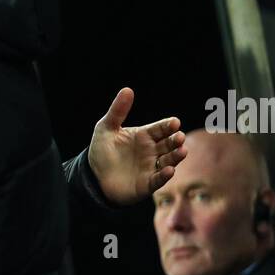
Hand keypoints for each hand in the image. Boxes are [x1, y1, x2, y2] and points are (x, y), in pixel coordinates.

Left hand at [87, 88, 185, 203]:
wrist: (92, 176)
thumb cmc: (101, 151)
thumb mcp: (105, 128)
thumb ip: (118, 111)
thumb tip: (127, 89)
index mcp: (145, 135)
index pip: (161, 128)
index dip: (168, 125)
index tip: (174, 122)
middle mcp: (151, 151)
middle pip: (169, 144)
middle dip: (176, 140)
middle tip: (180, 137)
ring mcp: (151, 167)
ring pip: (168, 160)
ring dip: (176, 156)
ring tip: (182, 151)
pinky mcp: (147, 184)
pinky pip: (158, 180)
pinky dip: (164, 176)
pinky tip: (169, 171)